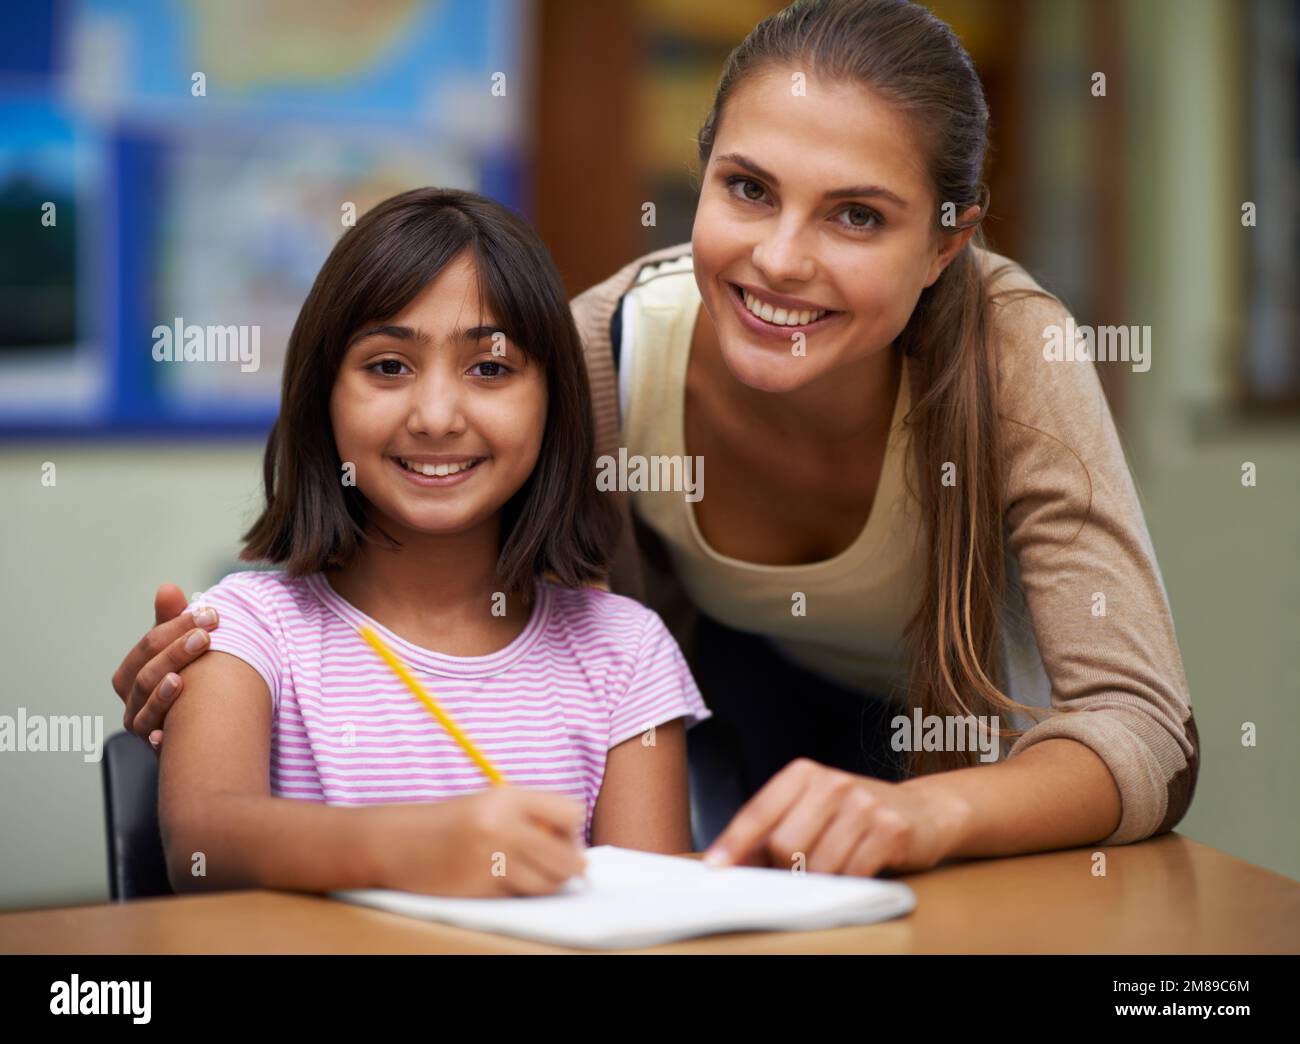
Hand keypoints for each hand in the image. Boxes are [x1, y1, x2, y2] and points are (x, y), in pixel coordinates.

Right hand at [111, 583, 219, 749]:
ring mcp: (144, 727)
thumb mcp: (180, 647)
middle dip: (176, 653)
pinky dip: (160, 739)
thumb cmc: (187, 676)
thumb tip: (167, 588)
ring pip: (147, 708)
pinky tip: (167, 734)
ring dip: (164, 693)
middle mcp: (132, 702)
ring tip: (183, 678)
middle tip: (207, 635)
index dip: (177, 627)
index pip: (148, 645)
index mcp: (131, 674)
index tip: (210, 613)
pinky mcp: (159, 749)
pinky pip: (156, 745)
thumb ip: (173, 621)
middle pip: (146, 675)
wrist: (199, 727)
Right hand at [370, 788, 587, 896]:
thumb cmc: (454, 822)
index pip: (571, 813)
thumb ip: (534, 816)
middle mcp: (503, 827)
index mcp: (509, 797)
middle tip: (564, 865)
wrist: (401, 843)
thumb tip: (578, 849)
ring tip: (533, 873)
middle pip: (567, 856)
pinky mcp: (482, 889)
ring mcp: (492, 861)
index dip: (572, 829)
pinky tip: (505, 881)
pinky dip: (521, 892)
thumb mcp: (493, 803)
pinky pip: (521, 896)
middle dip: (571, 863)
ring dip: (549, 882)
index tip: (563, 836)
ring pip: (549, 883)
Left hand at [702, 758, 969, 876]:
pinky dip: (846, 885)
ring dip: (817, 881)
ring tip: (828, 874)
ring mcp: (863, 805)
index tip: (716, 868)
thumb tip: (732, 862)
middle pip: (783, 844)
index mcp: (804, 774)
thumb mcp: (814, 809)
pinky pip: (851, 874)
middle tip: (794, 876)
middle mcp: (832, 783)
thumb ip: (776, 828)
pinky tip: (852, 875)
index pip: (758, 812)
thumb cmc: (858, 815)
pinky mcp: (889, 831)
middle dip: (782, 870)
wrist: (925, 812)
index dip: (734, 843)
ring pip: (816, 864)